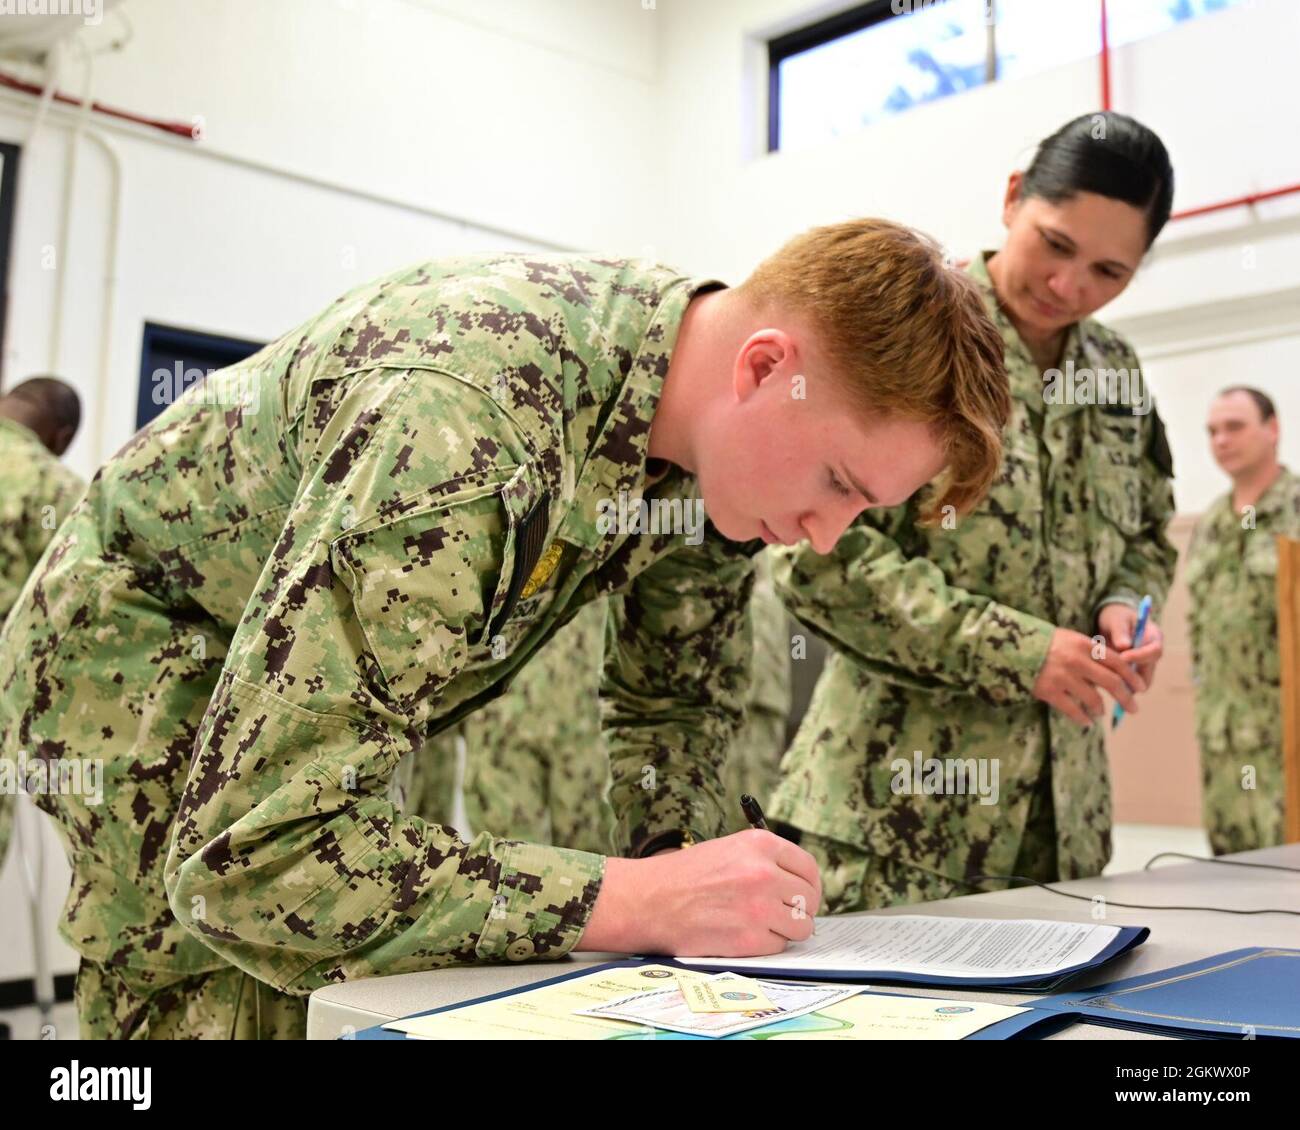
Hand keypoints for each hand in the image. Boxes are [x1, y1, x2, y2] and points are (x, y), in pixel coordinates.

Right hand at [577, 829, 820, 956]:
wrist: (649, 900)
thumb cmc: (684, 875)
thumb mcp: (728, 849)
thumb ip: (764, 861)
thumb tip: (798, 883)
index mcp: (760, 845)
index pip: (808, 867)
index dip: (809, 884)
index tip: (803, 893)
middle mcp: (764, 873)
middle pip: (809, 899)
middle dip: (800, 909)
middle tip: (784, 914)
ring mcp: (759, 908)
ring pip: (801, 926)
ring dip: (786, 929)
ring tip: (762, 925)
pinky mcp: (750, 939)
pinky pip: (779, 946)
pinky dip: (767, 945)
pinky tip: (744, 935)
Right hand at [1031, 627, 1145, 727]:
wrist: (1012, 647)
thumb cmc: (1045, 644)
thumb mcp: (1071, 640)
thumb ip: (1092, 653)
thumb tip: (1116, 674)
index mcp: (1085, 645)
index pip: (1118, 662)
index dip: (1132, 677)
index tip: (1141, 688)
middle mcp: (1077, 661)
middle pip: (1112, 682)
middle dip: (1126, 697)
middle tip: (1134, 708)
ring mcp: (1063, 677)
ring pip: (1093, 699)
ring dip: (1101, 709)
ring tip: (1101, 712)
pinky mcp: (1049, 691)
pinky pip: (1073, 710)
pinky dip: (1083, 718)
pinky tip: (1087, 722)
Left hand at [1098, 603, 1163, 688]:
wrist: (1112, 624)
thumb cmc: (1116, 617)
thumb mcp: (1116, 619)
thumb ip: (1120, 631)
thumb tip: (1124, 646)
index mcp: (1154, 637)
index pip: (1155, 651)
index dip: (1141, 656)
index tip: (1123, 657)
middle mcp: (1151, 655)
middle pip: (1148, 674)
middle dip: (1131, 679)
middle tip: (1110, 678)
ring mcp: (1142, 667)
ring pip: (1136, 685)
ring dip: (1122, 686)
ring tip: (1102, 683)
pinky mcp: (1131, 676)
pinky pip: (1126, 686)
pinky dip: (1115, 687)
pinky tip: (1099, 686)